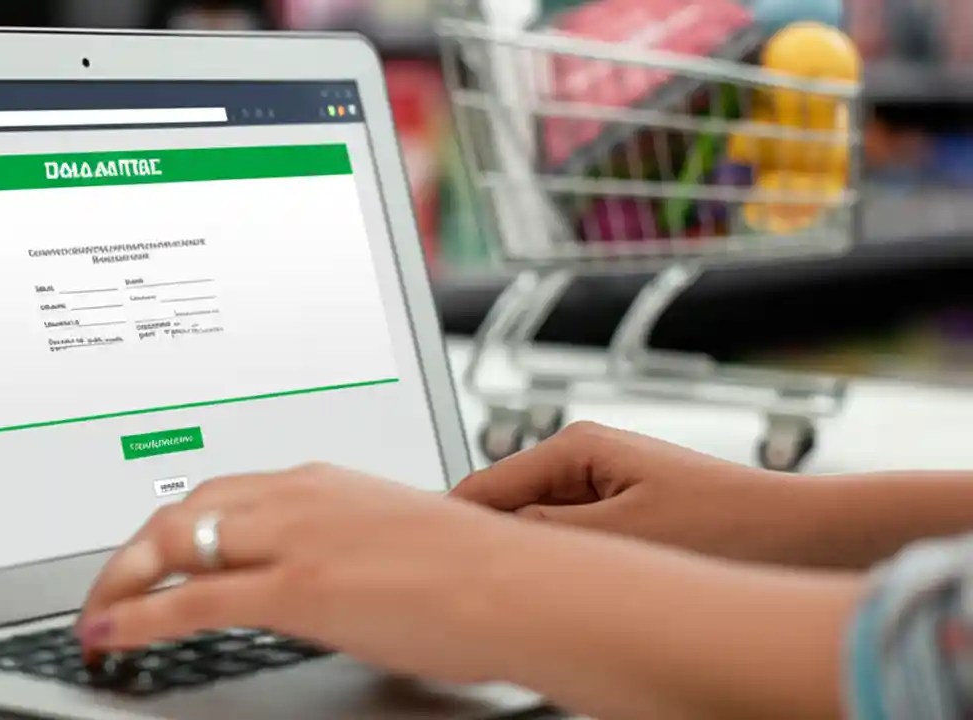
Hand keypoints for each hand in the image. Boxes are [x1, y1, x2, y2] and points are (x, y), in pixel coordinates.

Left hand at [75, 464, 546, 683]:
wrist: (521, 585)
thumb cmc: (478, 569)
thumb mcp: (394, 537)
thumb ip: (343, 544)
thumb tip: (319, 572)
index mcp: (320, 481)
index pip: (219, 493)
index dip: (169, 526)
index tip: (149, 555)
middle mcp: (297, 495)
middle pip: (182, 509)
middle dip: (130, 551)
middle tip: (107, 588)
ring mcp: (294, 537)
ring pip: (174, 543)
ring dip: (121, 580)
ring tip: (97, 615)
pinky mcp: (296, 586)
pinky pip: (192, 599)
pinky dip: (138, 616)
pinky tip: (112, 634)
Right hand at [452, 422, 804, 563]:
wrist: (803, 536)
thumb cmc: (731, 526)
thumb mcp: (621, 536)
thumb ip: (544, 532)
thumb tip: (486, 537)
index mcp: (576, 447)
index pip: (484, 486)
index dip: (453, 525)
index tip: (427, 558)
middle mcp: (586, 458)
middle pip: (507, 505)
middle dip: (496, 545)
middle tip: (478, 587)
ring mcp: (604, 485)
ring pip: (538, 526)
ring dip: (533, 556)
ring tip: (532, 591)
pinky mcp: (623, 511)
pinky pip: (570, 537)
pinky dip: (564, 562)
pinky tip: (572, 588)